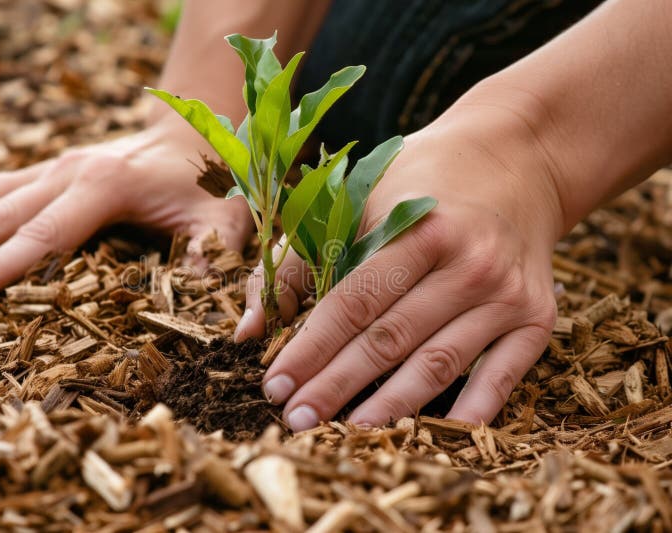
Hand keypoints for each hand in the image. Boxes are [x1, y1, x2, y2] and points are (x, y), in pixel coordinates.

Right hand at [0, 118, 252, 297]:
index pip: (43, 234)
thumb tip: (220, 315)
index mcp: (105, 186)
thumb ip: (218, 260)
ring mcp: (55, 165)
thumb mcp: (227, 219)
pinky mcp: (50, 168)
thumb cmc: (211, 178)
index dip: (0, 266)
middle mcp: (69, 170)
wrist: (196, 126)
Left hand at [237, 107, 562, 428]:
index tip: (275, 385)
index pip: (353, 303)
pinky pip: (504, 373)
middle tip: (298, 420)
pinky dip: (474, 407)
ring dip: (393, 405)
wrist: (517, 159)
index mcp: (419, 228)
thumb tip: (247, 332)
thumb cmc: (422, 180)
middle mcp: (468, 263)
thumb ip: (299, 262)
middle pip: (390, 339)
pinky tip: (437, 434)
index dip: (311, 349)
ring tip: (350, 433)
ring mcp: (507, 293)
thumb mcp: (360, 198)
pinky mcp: (536, 316)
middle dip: (338, 385)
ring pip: (440, 364)